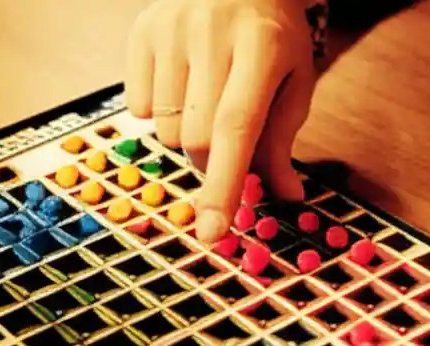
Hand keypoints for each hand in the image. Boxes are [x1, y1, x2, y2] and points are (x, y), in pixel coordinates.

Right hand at [127, 0, 315, 242]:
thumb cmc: (270, 35)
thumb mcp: (292, 80)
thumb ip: (282, 141)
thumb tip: (285, 197)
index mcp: (262, 46)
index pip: (236, 128)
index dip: (224, 185)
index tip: (213, 232)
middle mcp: (211, 33)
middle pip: (197, 140)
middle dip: (212, 159)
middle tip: (228, 138)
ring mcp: (170, 29)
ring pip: (165, 131)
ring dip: (184, 134)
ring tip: (204, 98)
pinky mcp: (141, 31)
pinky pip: (137, 108)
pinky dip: (157, 112)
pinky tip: (179, 82)